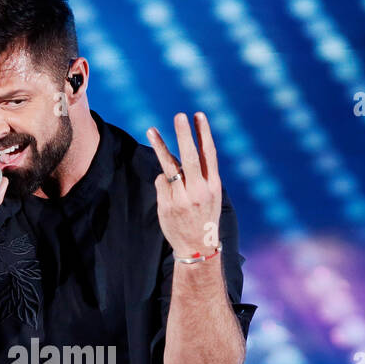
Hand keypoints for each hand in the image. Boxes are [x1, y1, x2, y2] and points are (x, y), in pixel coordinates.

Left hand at [147, 112, 222, 258]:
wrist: (197, 247)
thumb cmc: (204, 217)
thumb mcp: (210, 196)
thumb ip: (199, 175)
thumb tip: (179, 156)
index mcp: (213, 185)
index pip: (208, 154)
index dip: (204, 133)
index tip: (198, 115)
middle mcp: (198, 190)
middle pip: (190, 157)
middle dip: (184, 135)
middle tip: (179, 115)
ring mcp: (182, 198)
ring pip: (169, 166)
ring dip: (160, 146)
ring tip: (151, 129)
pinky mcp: (167, 205)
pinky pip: (161, 182)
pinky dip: (162, 180)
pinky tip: (168, 191)